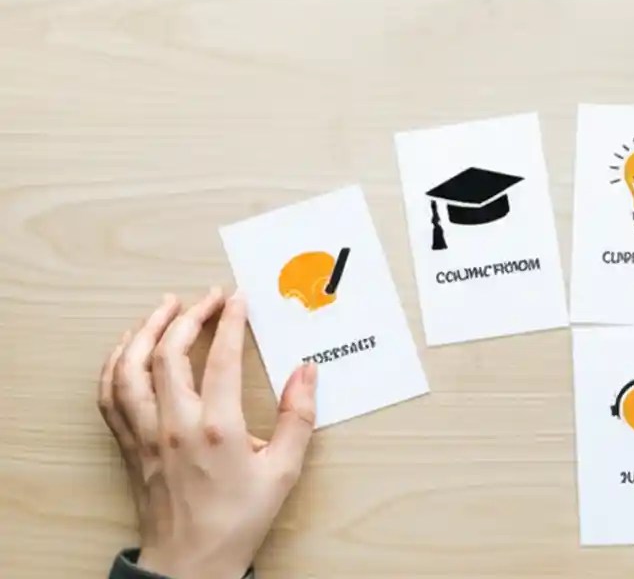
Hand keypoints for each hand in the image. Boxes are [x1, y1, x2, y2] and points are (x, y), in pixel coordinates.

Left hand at [98, 289, 317, 578]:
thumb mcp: (283, 471)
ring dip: (144, 332)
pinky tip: (128, 351)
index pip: (220, 359)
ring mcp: (145, 435)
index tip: (237, 299)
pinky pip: (111, 396)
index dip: (229, 322)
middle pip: (168, 354)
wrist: (191, 563)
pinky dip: (115, 366)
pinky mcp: (129, 446)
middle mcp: (174, 426)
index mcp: (216, 429)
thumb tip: (306, 374)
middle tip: (206, 297)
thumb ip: (297, 417)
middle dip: (187, 316)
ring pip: (130, 370)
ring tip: (162, 310)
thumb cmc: (237, 522)